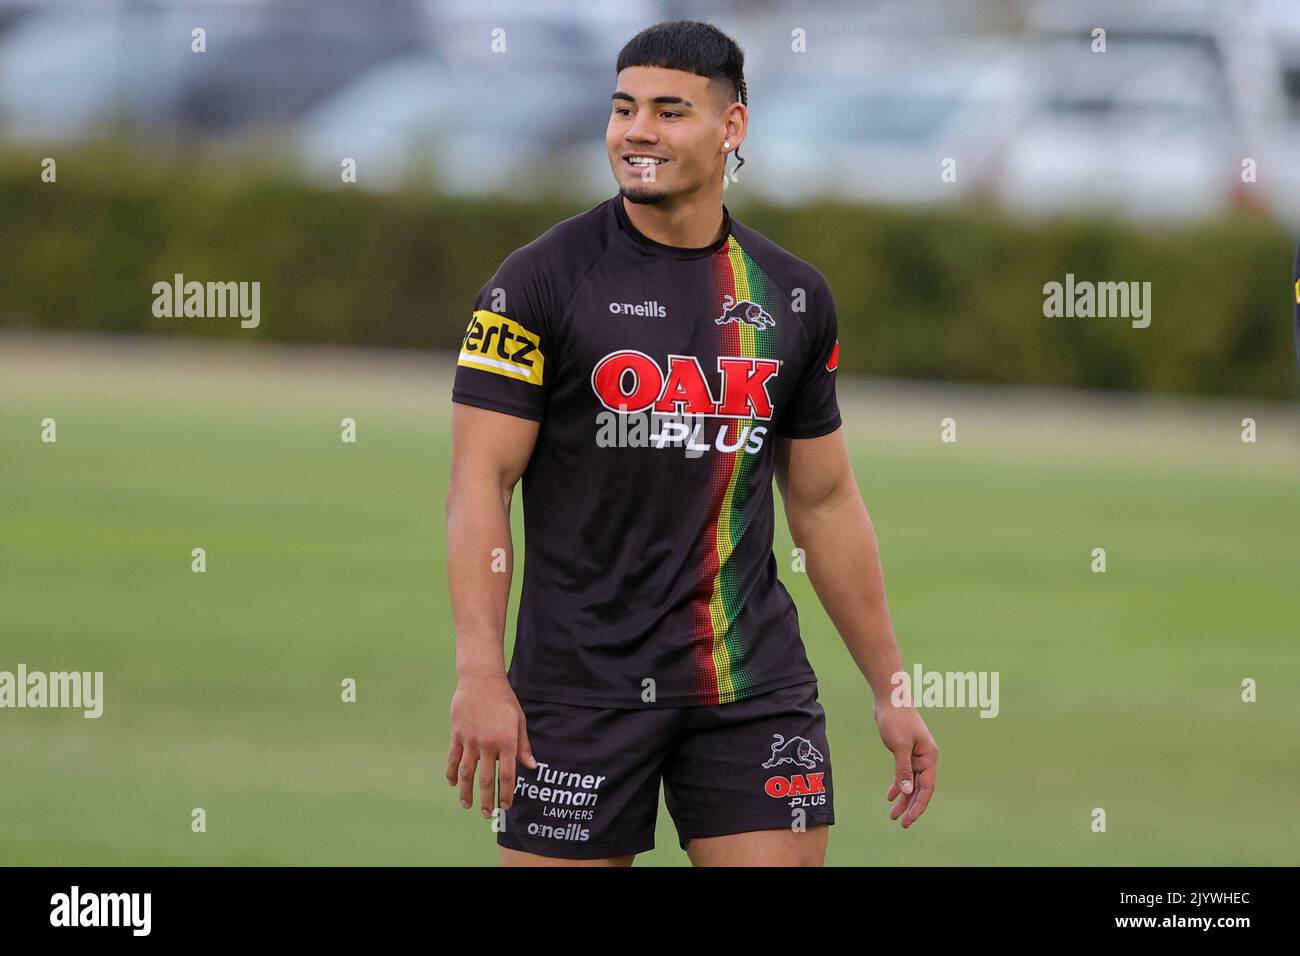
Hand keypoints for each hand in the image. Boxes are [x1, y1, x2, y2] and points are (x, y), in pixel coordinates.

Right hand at [445, 673, 536, 817]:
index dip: (507, 793)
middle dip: (487, 799)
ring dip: (466, 792)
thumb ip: (523, 745)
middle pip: (486, 779)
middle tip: (487, 814)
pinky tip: (452, 784)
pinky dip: (451, 773)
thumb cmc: (504, 699)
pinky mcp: (457, 735)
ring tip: (467, 805)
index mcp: (506, 741)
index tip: (506, 806)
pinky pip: (453, 758)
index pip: (507, 774)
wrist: (481, 680)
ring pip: (466, 773)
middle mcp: (488, 744)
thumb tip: (531, 767)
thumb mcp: (519, 720)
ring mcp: (470, 740)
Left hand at [873, 700, 937, 827]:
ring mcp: (916, 755)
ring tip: (893, 814)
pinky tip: (891, 795)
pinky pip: (904, 773)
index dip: (918, 806)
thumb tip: (906, 792)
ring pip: (911, 782)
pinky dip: (898, 784)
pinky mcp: (906, 751)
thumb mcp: (898, 746)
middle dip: (911, 806)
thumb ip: (902, 770)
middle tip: (901, 823)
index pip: (926, 788)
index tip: (909, 820)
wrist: (890, 697)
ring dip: (903, 798)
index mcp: (929, 757)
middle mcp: (925, 758)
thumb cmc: (896, 718)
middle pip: (920, 788)